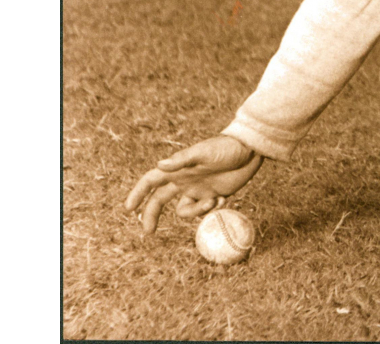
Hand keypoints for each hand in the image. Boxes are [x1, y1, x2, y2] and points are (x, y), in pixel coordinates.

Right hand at [124, 134, 262, 233]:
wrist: (251, 151)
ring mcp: (198, 189)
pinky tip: (223, 199)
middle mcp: (185, 180)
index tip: (129, 209)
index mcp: (179, 168)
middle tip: (149, 232)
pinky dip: (211, 210)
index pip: (152, 180)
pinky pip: (204, 211)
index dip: (138, 193)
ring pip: (184, 210)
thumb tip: (160, 165)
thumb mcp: (204, 153)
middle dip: (151, 215)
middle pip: (160, 200)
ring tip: (212, 201)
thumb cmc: (226, 147)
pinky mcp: (213, 196)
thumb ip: (182, 160)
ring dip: (195, 212)